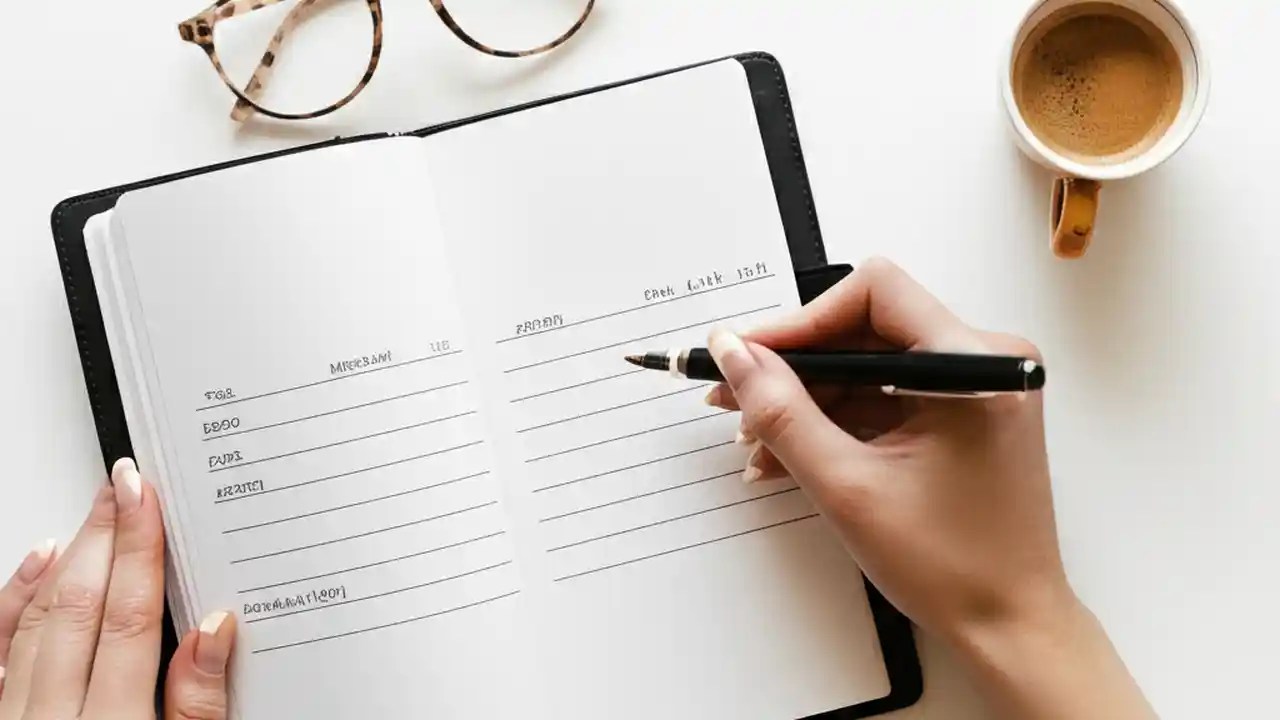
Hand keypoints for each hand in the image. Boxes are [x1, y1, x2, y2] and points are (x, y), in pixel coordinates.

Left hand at [0, 459, 236, 719]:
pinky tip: (39, 562)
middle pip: (83, 605)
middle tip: (125, 484)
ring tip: (98, 512)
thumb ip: (198, 705)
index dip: (141, 548)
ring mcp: (19, 716)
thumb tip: (215, 630)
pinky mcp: (1, 718)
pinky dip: (17, 598)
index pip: (130, 615)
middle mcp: (56, 714)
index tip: (146, 496)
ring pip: (40, 617)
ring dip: (71, 556)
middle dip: (107, 534)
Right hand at [706, 258, 1153, 717]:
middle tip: (735, 395)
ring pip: (868, 366)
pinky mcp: (961, 414)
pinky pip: (884, 397)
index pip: (872, 294)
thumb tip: (735, 355)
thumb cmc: (955, 566)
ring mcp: (974, 389)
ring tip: (756, 440)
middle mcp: (984, 363)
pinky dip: (836, 421)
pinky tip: (788, 453)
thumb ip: (782, 412)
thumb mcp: (847, 486)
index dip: (799, 321)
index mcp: (974, 365)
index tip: (748, 354)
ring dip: (808, 400)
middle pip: (865, 329)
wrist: (1008, 625)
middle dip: (794, 366)